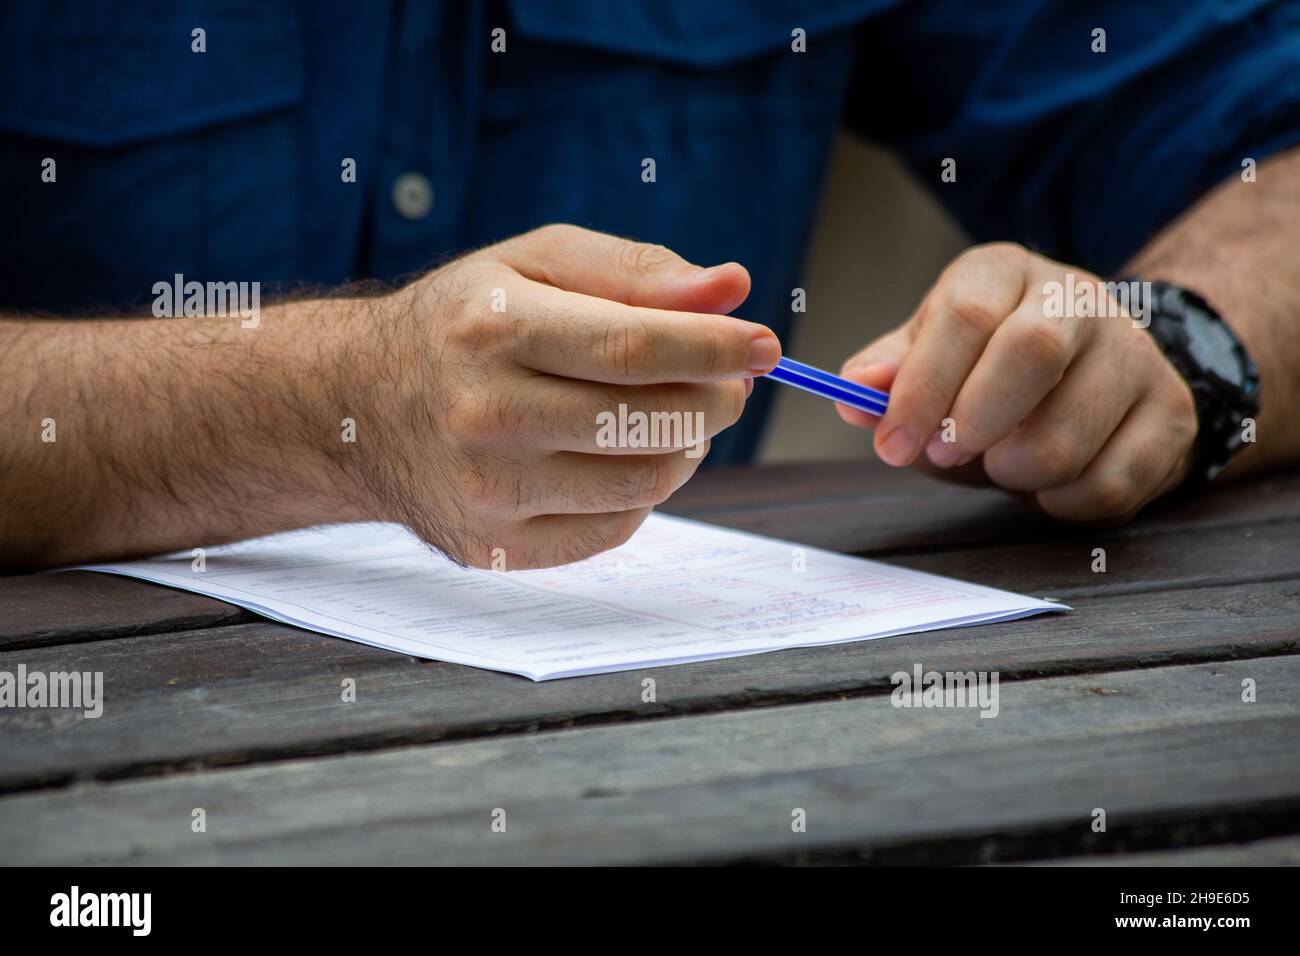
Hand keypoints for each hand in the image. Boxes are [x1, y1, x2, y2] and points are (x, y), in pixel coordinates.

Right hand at [346, 225, 779, 567]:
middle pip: (649, 421)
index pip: (635, 348)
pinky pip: (615, 528)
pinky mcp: (495, 548)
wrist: (359, 406)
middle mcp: (485, 415)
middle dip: (715, 399)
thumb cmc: (463, 324)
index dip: (717, 349)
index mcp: (493, 330)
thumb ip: (635, 272)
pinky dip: (641, 491)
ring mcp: (487, 492)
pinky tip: (619, 456)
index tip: (765, 345)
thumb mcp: (534, 265)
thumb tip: (731, 289)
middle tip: (726, 381)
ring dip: (686, 447)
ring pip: (644, 482)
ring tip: (671, 415)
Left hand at [838, 243, 1198, 521]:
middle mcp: (1079, 298)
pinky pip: (1108, 482)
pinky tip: (1047, 485)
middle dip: (974, 421)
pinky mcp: (1169, 413)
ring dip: (1015, 472)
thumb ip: (890, 375)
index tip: (893, 442)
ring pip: (1068, 433)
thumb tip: (851, 394)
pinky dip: (1062, 503)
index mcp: (1005, 273)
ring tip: (1001, 463)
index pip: (966, 314)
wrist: (1099, 373)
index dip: (922, 387)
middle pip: (1032, 351)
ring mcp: (1135, 354)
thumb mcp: (932, 355)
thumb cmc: (991, 367)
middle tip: (944, 454)